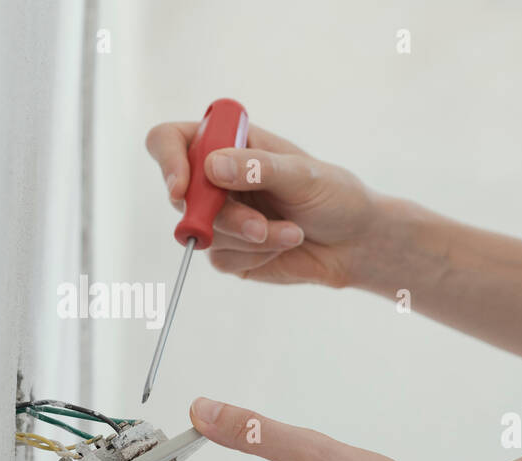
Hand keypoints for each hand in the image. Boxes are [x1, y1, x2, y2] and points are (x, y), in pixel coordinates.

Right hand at [145, 120, 377, 287]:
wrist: (354, 242)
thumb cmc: (333, 196)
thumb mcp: (303, 175)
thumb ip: (258, 168)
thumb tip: (212, 168)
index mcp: (226, 143)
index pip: (169, 140)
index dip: (167, 161)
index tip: (182, 189)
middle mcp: (214, 178)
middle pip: (183, 195)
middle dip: (224, 216)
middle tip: (261, 227)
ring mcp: (218, 216)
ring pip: (205, 232)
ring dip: (252, 238)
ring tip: (292, 232)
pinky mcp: (229, 252)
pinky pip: (223, 259)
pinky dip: (257, 255)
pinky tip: (285, 244)